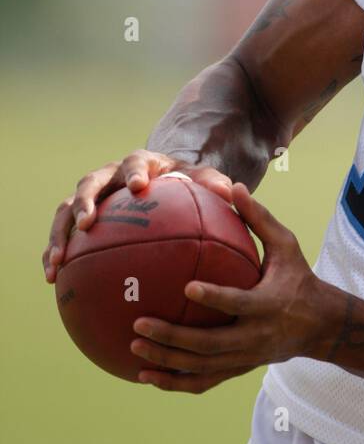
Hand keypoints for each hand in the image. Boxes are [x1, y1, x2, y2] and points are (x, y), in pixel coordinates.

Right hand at [43, 150, 233, 282]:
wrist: (164, 184)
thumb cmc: (187, 184)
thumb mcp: (203, 180)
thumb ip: (215, 184)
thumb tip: (230, 193)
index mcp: (139, 163)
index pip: (135, 163)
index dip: (134, 172)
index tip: (138, 186)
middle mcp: (109, 176)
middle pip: (88, 184)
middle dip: (84, 203)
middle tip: (86, 225)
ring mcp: (91, 197)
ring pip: (65, 211)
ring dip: (59, 235)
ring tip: (57, 263)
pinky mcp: (81, 219)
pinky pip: (63, 235)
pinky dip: (54, 254)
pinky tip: (53, 280)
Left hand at [130, 184, 321, 392]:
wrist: (321, 326)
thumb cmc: (299, 277)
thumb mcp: (287, 246)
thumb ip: (260, 219)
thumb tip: (233, 187)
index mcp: (268, 304)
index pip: (238, 304)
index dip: (214, 298)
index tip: (186, 288)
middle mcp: (256, 337)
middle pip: (210, 345)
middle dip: (172, 338)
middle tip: (138, 324)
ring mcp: (246, 358)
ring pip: (202, 367)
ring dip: (166, 362)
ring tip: (133, 348)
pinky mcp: (239, 370)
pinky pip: (203, 381)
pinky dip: (175, 382)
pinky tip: (145, 376)